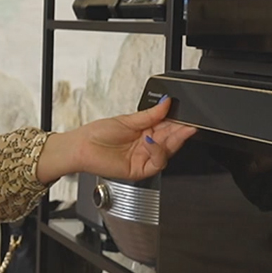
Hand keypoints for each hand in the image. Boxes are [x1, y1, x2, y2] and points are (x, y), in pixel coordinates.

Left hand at [37, 97, 196, 183]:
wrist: (82, 147)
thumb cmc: (97, 134)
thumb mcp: (127, 119)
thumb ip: (150, 114)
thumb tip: (166, 102)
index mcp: (144, 132)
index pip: (167, 127)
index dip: (178, 123)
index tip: (187, 116)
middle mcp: (146, 146)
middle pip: (170, 140)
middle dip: (181, 131)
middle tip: (189, 124)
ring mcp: (143, 158)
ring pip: (167, 152)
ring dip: (174, 140)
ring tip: (178, 129)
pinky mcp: (139, 170)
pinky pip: (157, 162)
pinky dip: (157, 151)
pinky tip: (152, 141)